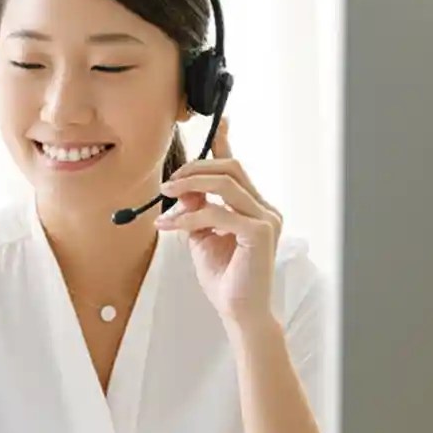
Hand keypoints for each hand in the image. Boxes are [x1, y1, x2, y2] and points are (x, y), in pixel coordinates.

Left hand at [154, 117, 283, 325]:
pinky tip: (170, 225)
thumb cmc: (224, 276)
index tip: (215, 121)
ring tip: (166, 196)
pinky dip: (190, 216)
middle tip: (168, 183)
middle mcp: (264, 208)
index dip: (224, 142)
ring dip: (191, 185)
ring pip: (227, 183)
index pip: (237, 168)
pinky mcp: (260, 233)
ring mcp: (266, 218)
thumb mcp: (202, 236)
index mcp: (253, 206)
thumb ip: (196, 210)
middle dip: (195, 168)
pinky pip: (219, 212)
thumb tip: (182, 188)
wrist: (238, 311)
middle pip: (231, 168)